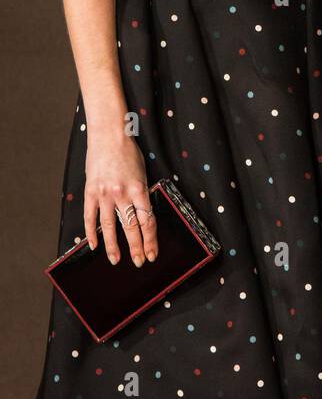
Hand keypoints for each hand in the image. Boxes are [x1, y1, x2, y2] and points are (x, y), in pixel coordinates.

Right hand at [84, 120, 157, 265]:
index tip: (153, 253)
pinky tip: (93, 246)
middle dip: (137, 248)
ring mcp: (105, 194)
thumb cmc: (128, 152)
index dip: (151, 240)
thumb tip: (143, 215)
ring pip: (110, 227)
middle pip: (131, 227)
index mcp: (140, 189)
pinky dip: (91, 233)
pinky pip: (90, 217)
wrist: (109, 135)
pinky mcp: (91, 192)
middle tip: (140, 262)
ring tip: (117, 260)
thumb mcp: (142, 173)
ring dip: (114, 247)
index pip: (148, 222)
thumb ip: (141, 194)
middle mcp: (123, 194)